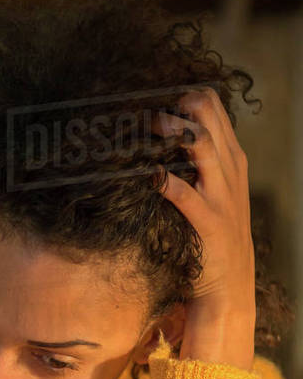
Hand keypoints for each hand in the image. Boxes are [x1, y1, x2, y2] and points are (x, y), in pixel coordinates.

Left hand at [152, 86, 255, 320]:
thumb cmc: (214, 234)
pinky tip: (146, 175)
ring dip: (171, 130)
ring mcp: (220, 193)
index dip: (182, 94)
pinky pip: (181, 192)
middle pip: (207, 112)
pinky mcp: (207, 220)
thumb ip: (199, 162)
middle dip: (175, 103)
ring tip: (147, 127)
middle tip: (146, 110)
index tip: (154, 100)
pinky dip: (161, 180)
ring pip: (200, 142)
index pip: (213, 105)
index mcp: (231, 157)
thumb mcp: (216, 190)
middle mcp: (229, 168)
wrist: (228, 283)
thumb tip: (163, 136)